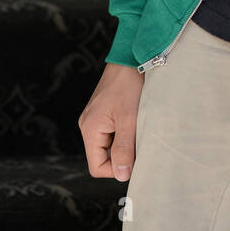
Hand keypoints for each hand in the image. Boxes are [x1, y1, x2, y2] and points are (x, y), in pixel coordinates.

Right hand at [78, 63, 143, 179]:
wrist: (132, 55)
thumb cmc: (130, 85)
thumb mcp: (130, 119)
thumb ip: (124, 149)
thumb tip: (121, 175)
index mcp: (89, 129)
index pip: (97, 166)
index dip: (116, 169)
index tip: (136, 159)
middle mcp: (88, 124)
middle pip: (104, 156)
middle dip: (123, 154)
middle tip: (141, 140)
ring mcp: (96, 117)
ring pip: (110, 143)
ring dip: (127, 141)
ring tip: (140, 127)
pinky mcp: (105, 110)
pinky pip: (113, 131)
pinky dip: (126, 130)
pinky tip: (138, 119)